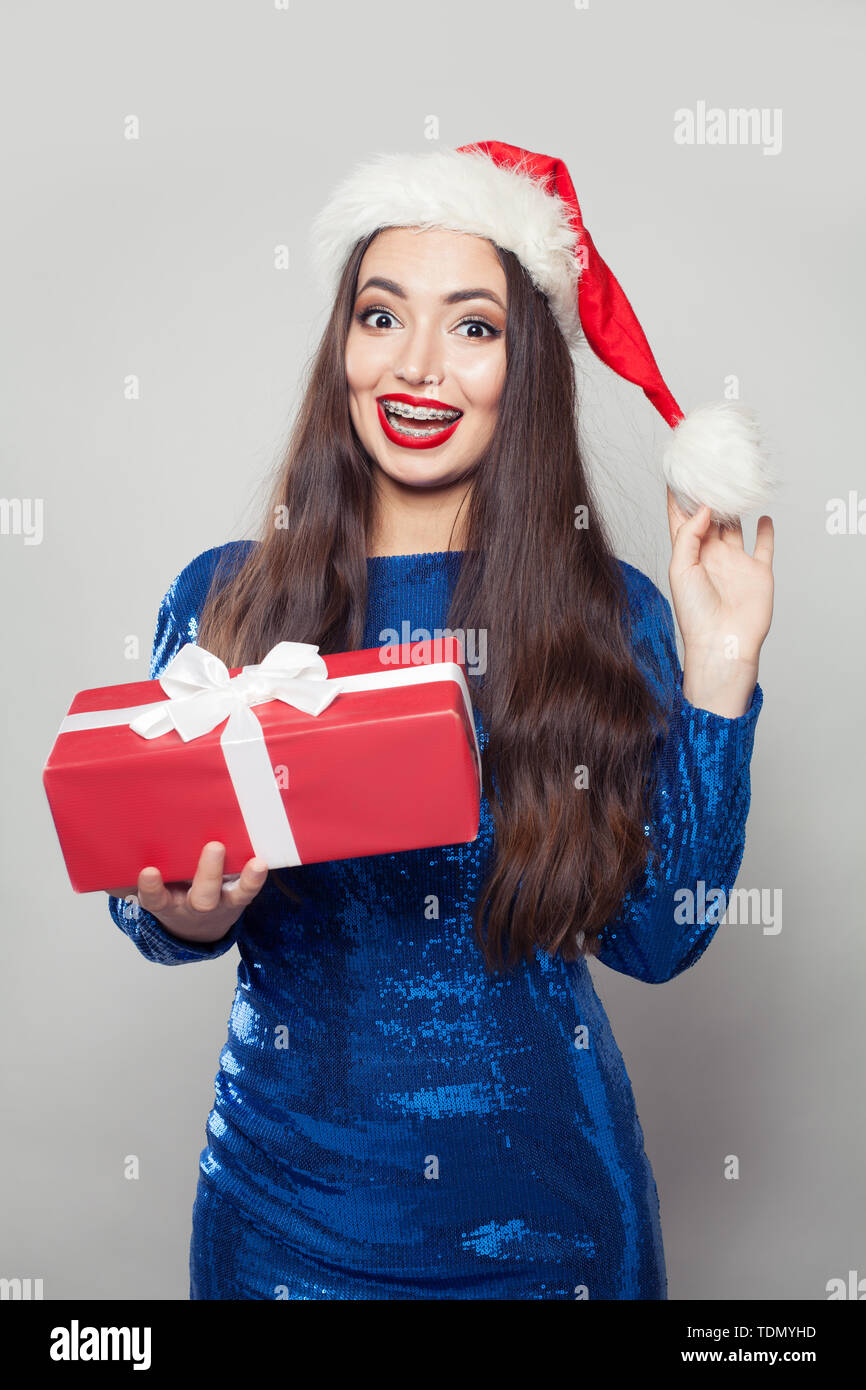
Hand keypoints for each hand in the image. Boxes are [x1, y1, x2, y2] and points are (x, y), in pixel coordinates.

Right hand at [106, 842, 267, 944]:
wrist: (196, 929)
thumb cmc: (167, 893)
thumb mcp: (148, 888)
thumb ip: (124, 874)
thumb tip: (98, 844)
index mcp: (164, 904)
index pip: (155, 898)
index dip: (152, 887)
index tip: (148, 871)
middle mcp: (193, 907)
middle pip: (201, 897)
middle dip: (207, 873)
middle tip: (213, 846)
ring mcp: (219, 904)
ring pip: (232, 897)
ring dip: (245, 880)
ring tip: (256, 863)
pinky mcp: (239, 898)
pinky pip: (250, 891)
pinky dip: (258, 878)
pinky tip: (265, 861)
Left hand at [667, 489, 774, 717]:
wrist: (723, 642)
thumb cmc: (695, 614)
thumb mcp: (681, 570)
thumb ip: (688, 536)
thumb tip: (704, 508)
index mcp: (688, 555)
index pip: (681, 520)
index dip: (678, 498)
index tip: (677, 474)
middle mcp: (711, 556)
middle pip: (709, 518)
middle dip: (708, 495)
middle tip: (709, 470)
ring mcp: (735, 563)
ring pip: (735, 527)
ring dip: (736, 507)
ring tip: (735, 485)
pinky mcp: (758, 572)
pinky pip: (764, 546)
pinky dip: (766, 530)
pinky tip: (764, 515)